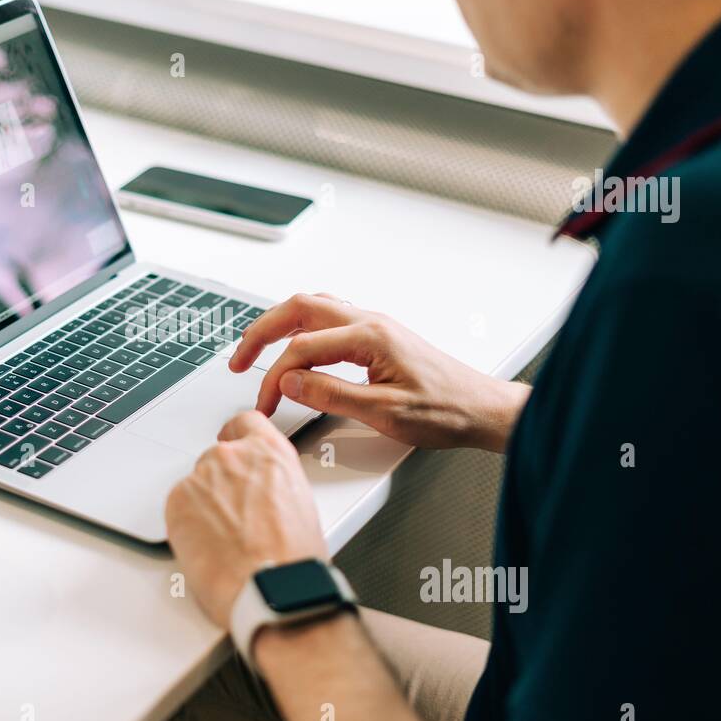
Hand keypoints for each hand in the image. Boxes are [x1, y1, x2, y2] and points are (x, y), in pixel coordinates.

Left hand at [165, 411, 325, 629]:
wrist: (272, 588)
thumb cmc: (293, 559)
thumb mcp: (300, 505)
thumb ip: (274, 487)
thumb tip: (263, 499)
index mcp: (270, 453)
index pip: (245, 422)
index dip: (237, 435)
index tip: (232, 444)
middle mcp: (233, 457)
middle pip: (217, 459)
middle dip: (221, 485)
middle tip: (233, 519)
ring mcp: (202, 477)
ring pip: (197, 487)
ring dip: (204, 507)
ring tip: (224, 543)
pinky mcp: (177, 501)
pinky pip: (178, 508)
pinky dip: (187, 526)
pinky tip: (208, 549)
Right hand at [229, 293, 528, 452]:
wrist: (483, 409)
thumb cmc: (446, 411)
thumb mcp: (385, 412)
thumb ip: (332, 395)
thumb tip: (291, 382)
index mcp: (369, 337)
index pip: (302, 350)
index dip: (275, 378)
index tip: (265, 405)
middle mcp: (369, 322)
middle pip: (299, 309)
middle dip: (261, 332)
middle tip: (237, 359)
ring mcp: (373, 326)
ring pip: (313, 308)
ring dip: (280, 325)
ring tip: (256, 348)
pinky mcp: (377, 337)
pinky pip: (328, 319)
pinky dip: (301, 328)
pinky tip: (295, 345)